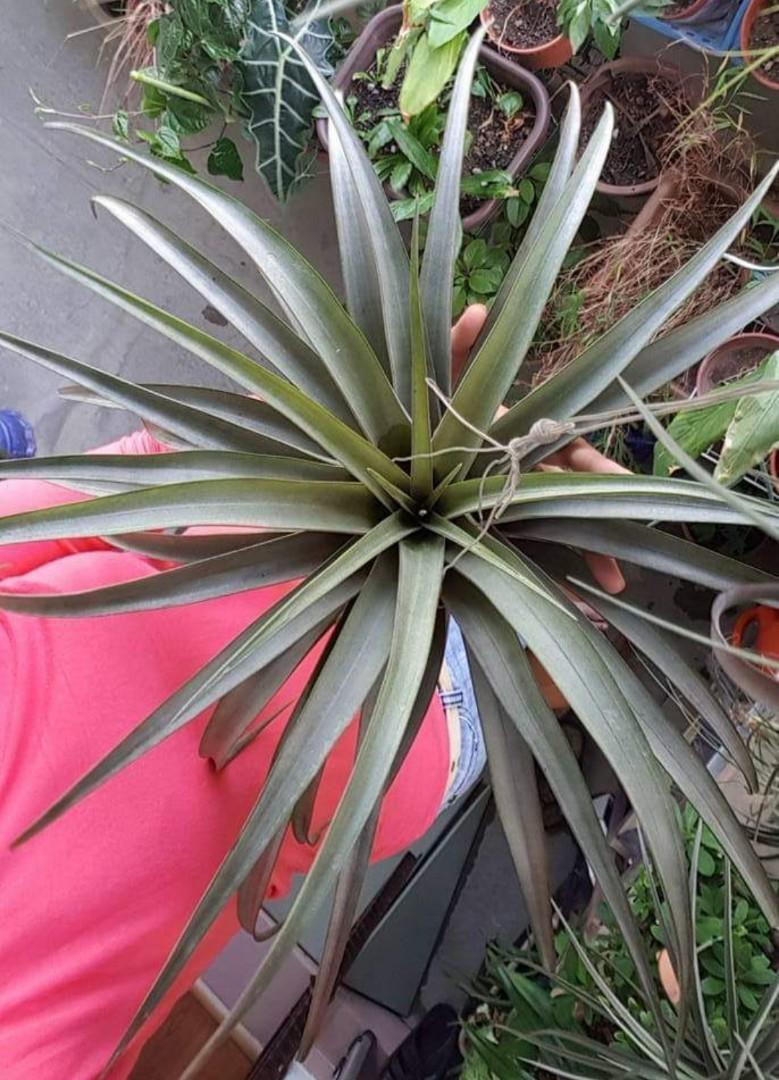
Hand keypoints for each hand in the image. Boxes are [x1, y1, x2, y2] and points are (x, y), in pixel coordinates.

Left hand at [451, 305, 625, 595]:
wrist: (390, 465)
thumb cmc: (424, 421)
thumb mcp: (439, 385)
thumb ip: (454, 349)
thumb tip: (478, 311)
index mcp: (522, 439)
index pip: (571, 453)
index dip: (595, 468)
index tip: (617, 484)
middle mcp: (526, 473)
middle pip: (573, 500)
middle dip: (599, 525)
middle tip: (621, 561)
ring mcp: (513, 505)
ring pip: (559, 530)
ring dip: (585, 557)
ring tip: (608, 585)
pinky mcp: (496, 533)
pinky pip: (532, 555)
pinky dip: (554, 577)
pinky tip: (574, 601)